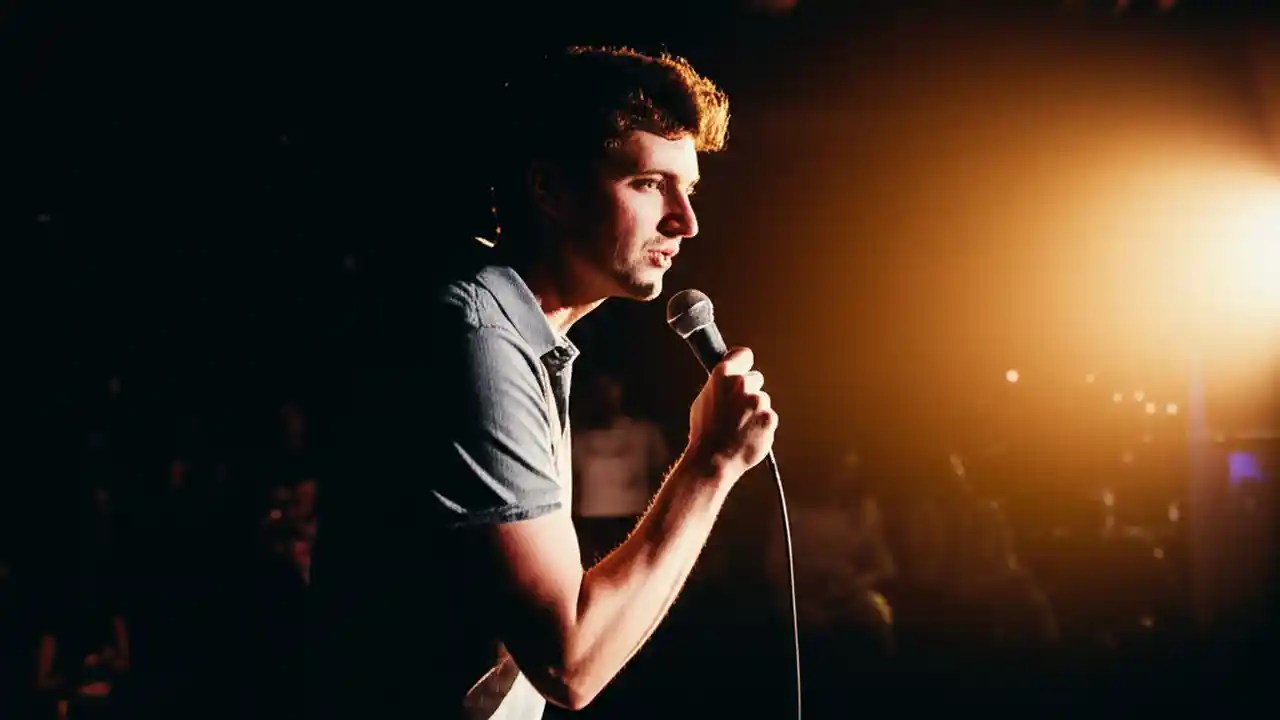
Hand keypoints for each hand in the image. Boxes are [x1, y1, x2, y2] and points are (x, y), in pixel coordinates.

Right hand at [686, 347, 777, 481]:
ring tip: (739, 427)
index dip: (743, 362)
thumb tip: (731, 376)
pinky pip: (768, 417)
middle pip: (755, 378)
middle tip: (736, 409)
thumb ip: (720, 384)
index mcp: (723, 374)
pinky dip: (762, 424)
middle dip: (749, 391)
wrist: (713, 460)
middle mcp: (743, 384)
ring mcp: (758, 401)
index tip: (742, 368)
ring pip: (762, 399)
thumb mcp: (703, 399)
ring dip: (755, 410)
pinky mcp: (770, 418)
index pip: (744, 354)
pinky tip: (748, 434)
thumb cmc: (705, 431)